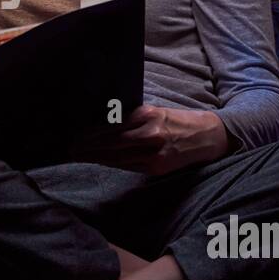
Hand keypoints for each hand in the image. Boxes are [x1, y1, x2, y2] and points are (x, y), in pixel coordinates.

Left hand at [69, 105, 230, 175]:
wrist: (208, 136)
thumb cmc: (179, 121)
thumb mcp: (156, 112)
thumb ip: (132, 119)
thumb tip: (103, 125)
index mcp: (148, 115)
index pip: (112, 126)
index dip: (91, 133)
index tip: (76, 135)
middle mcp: (150, 134)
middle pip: (111, 143)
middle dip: (88, 147)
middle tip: (70, 149)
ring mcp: (154, 153)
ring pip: (117, 157)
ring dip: (96, 157)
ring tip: (80, 156)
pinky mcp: (158, 167)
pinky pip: (129, 165)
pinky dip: (113, 163)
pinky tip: (101, 161)